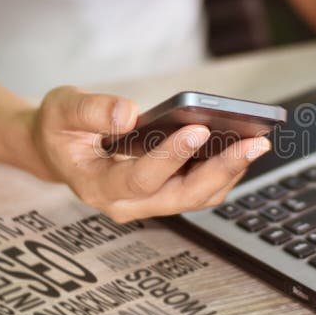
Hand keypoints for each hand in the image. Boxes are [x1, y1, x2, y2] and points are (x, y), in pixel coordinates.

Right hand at [25, 86, 269, 221]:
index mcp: (97, 187)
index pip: (139, 178)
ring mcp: (150, 203)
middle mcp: (127, 204)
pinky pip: (201, 189)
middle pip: (182, 196)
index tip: (197, 128)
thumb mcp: (61, 110)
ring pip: (198, 197)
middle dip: (220, 169)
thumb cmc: (60, 130)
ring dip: (230, 172)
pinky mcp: (166, 194)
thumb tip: (129, 113)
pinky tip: (243, 144)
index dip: (169, 157)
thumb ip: (91, 112)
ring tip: (257, 141)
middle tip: (254, 142)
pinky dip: (224, 170)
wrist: (58, 149)